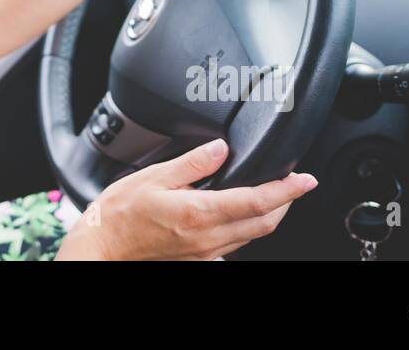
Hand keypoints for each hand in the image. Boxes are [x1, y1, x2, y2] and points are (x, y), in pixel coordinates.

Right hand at [55, 138, 316, 260]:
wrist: (102, 249)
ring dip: (269, 215)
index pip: (257, 201)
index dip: (287, 190)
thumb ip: (192, 163)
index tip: (306, 180)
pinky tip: (238, 214)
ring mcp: (204, 252)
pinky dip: (245, 228)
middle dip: (286, 202)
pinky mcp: (197, 259)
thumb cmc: (119, 215)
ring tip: (273, 194)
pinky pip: (232, 245)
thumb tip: (219, 149)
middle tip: (295, 184)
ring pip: (251, 236)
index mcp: (199, 213)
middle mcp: (208, 238)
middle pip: (264, 223)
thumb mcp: (153, 177)